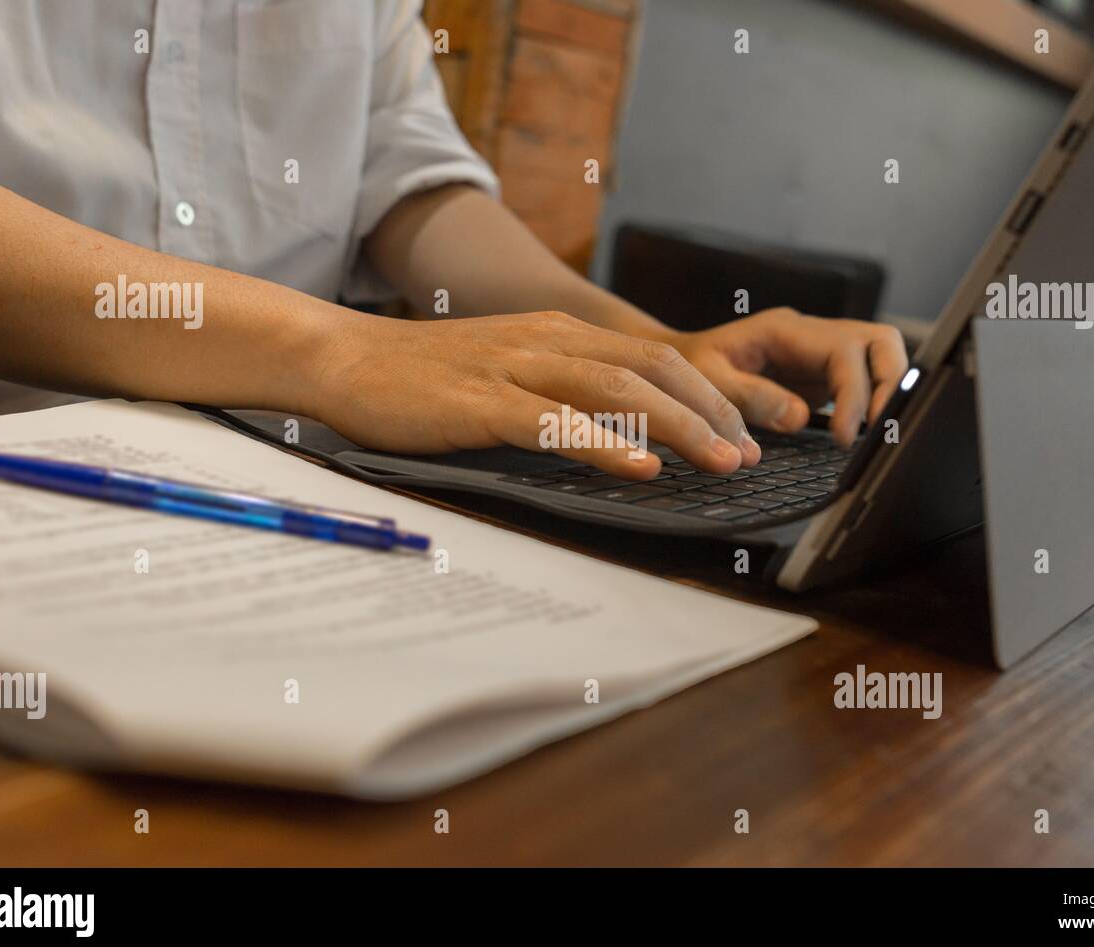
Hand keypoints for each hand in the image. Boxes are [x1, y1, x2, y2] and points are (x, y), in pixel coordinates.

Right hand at [306, 310, 763, 477]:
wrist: (345, 359)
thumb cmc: (425, 378)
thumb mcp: (507, 371)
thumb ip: (559, 389)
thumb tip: (618, 431)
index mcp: (559, 334)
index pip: (653, 357)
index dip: (706, 393)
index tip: (741, 433)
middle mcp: (547, 341)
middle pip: (652, 368)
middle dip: (711, 410)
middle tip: (748, 454)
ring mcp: (515, 368)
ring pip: (617, 390)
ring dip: (678, 426)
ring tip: (720, 462)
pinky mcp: (481, 401)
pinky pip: (554, 421)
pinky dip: (604, 444)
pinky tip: (640, 466)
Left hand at [661, 308, 908, 447]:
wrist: (673, 363)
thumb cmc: (685, 368)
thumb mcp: (706, 380)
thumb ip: (748, 397)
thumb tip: (799, 418)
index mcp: (784, 330)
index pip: (843, 350)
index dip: (854, 394)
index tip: (845, 436)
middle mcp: (811, 336)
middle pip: (880, 342)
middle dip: (888, 385)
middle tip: (876, 431)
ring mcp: (820, 354)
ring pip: (880, 357)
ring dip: (886, 393)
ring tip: (873, 434)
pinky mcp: (821, 376)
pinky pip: (863, 381)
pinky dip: (871, 404)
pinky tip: (858, 435)